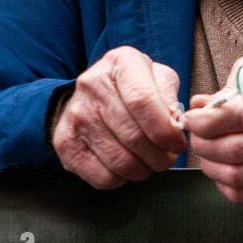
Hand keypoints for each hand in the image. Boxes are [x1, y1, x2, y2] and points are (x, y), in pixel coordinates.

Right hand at [52, 46, 185, 188]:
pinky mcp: (65, 143)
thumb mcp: (158, 77)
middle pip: (133, 135)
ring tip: (151, 163)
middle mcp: (92, 85)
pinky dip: (122, 179)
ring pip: (120, 160)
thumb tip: (176, 124)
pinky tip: (127, 166)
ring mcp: (76, 115)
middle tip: (168, 158)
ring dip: (143, 169)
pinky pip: (102, 177)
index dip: (164, 129)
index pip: (143, 100)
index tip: (177, 144)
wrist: (91, 95)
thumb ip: (170, 96)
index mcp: (121, 63)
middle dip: (159, 155)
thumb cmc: (133, 87)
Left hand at [182, 94, 242, 203]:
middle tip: (195, 136)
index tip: (190, 118)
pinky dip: (222, 183)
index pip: (238, 117)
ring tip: (205, 152)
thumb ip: (223, 93)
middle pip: (236, 150)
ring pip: (238, 176)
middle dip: (204, 144)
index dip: (206, 121)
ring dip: (210, 166)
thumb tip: (197, 105)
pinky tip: (221, 167)